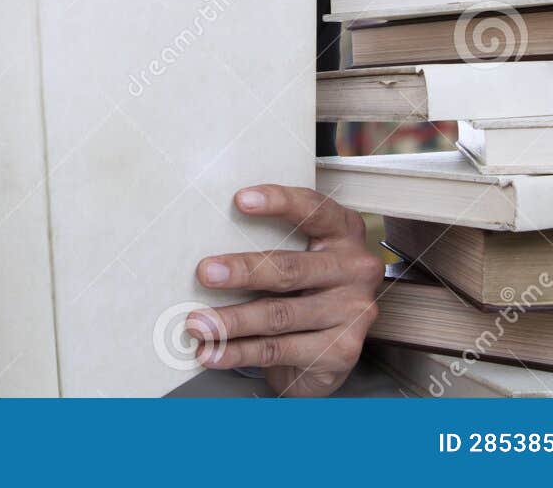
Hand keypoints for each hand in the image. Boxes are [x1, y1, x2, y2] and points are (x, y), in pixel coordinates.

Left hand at [187, 185, 381, 396]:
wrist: (328, 349)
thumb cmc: (302, 287)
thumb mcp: (297, 254)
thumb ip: (269, 241)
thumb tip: (203, 236)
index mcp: (344, 231)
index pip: (314, 209)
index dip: (279, 202)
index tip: (240, 200)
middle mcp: (356, 269)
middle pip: (291, 268)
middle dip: (243, 271)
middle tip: (204, 273)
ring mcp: (353, 312)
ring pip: (280, 315)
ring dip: (232, 321)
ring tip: (197, 324)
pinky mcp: (342, 351)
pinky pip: (279, 350)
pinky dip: (239, 352)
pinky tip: (213, 353)